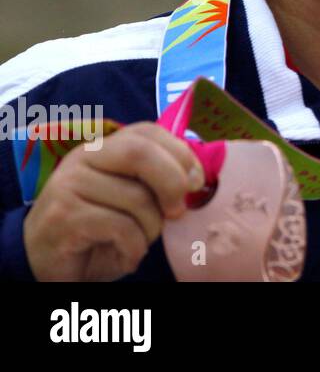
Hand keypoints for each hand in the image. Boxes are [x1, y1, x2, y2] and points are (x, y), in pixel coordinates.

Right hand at [23, 122, 204, 280]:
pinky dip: (135, 247)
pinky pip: (121, 227)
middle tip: (178, 212)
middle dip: (172, 183)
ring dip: (152, 229)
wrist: (48, 263)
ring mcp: (69, 185)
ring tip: (140, 241)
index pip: (148, 132)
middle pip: (141, 154)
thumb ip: (156, 180)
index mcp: (103, 147)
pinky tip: (126, 255)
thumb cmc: (99, 229)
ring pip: (136, 199)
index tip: (196, 183)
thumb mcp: (131, 198)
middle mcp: (83, 158)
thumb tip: (196, 177)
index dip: (180, 154)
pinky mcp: (64, 216)